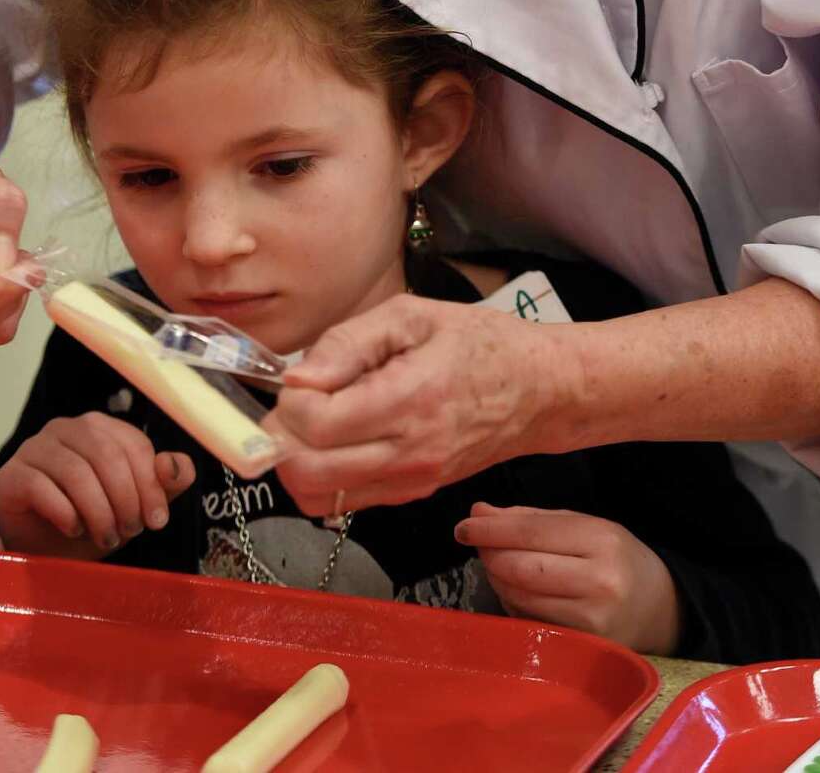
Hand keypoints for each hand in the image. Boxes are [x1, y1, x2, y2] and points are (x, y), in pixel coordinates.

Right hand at [0, 415, 196, 558]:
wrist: (44, 553)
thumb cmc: (91, 521)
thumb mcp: (134, 505)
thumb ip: (163, 483)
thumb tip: (177, 466)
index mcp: (99, 428)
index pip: (133, 444)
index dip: (150, 484)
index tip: (157, 521)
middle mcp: (66, 428)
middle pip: (105, 455)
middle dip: (125, 499)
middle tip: (129, 532)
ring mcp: (34, 448)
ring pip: (75, 472)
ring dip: (98, 512)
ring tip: (105, 537)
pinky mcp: (10, 475)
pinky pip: (41, 488)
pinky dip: (65, 514)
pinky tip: (74, 530)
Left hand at [268, 294, 574, 514]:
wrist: (538, 390)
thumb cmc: (478, 344)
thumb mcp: (413, 316)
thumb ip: (348, 342)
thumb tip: (297, 377)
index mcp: (410, 399)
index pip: (316, 426)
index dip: (289, 402)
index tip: (299, 378)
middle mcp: (409, 453)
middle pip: (306, 473)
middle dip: (282, 437)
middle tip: (296, 403)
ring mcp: (411, 481)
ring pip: (317, 498)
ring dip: (297, 461)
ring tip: (315, 421)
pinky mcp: (411, 494)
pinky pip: (343, 504)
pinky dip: (323, 476)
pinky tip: (338, 438)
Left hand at [456, 503, 680, 653]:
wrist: (661, 609)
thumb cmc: (617, 559)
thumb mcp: (584, 526)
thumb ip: (530, 518)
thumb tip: (479, 513)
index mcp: (601, 540)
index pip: (532, 532)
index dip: (491, 529)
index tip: (464, 525)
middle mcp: (599, 582)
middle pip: (521, 567)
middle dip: (489, 553)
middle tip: (475, 541)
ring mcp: (592, 620)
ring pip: (521, 597)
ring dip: (496, 577)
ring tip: (494, 562)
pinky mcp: (583, 646)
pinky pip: (530, 620)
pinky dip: (513, 602)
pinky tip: (514, 589)